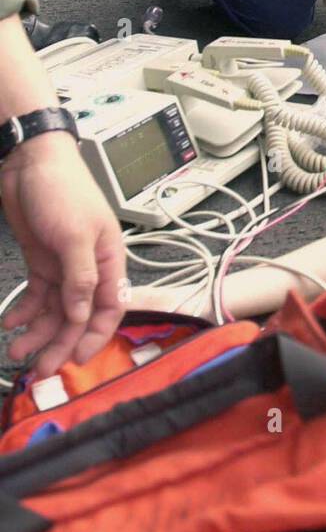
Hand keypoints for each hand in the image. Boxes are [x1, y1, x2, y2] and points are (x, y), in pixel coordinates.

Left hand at [1, 133, 126, 377]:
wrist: (30, 162)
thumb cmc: (62, 188)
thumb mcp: (74, 234)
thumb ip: (81, 278)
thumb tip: (82, 315)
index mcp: (109, 260)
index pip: (109, 308)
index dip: (95, 337)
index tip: (76, 361)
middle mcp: (89, 267)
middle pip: (79, 316)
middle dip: (60, 344)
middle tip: (41, 369)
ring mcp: (64, 265)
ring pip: (56, 311)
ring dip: (38, 333)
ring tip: (17, 351)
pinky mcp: (42, 260)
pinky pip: (37, 296)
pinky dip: (24, 312)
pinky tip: (11, 322)